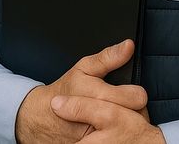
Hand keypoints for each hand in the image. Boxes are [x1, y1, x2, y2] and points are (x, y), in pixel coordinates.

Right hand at [14, 39, 147, 143]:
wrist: (41, 117)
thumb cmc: (66, 89)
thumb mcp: (84, 68)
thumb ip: (108, 57)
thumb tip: (128, 45)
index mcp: (98, 96)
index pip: (136, 99)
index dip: (137, 94)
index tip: (133, 93)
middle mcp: (97, 119)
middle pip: (134, 117)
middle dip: (133, 110)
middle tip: (125, 105)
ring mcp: (95, 138)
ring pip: (125, 132)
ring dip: (124, 124)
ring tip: (117, 116)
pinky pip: (112, 141)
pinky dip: (113, 136)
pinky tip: (109, 129)